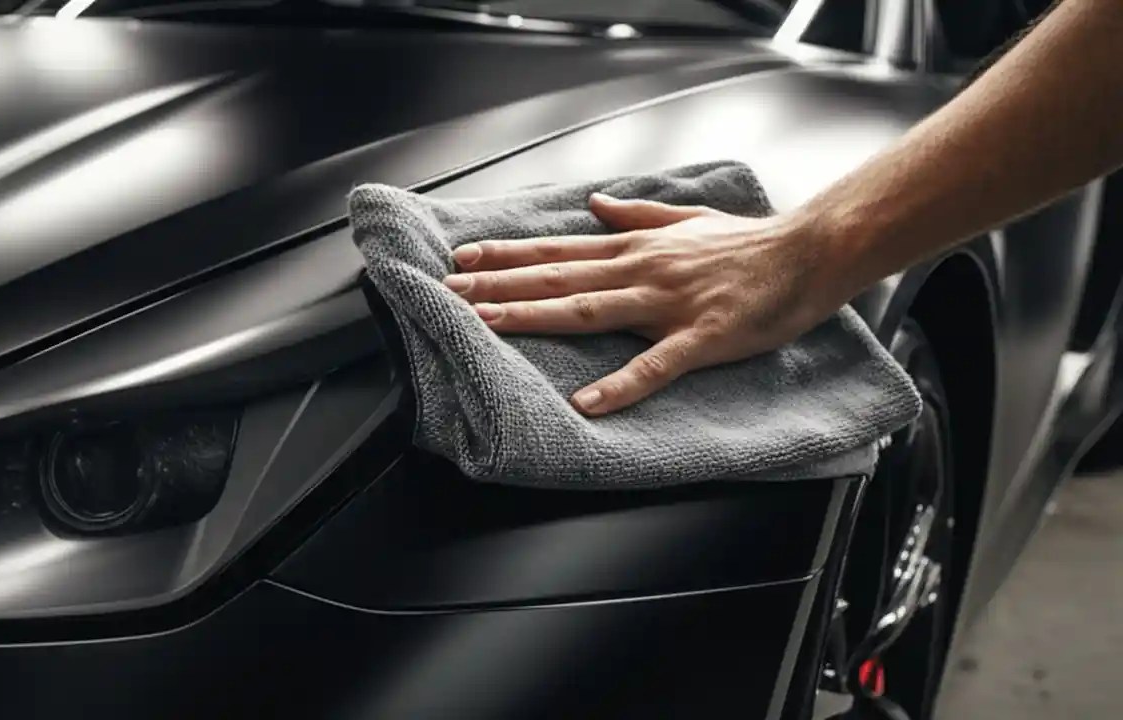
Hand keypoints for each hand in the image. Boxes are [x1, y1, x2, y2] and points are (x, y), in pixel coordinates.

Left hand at [443, 193, 846, 415]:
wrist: (809, 252)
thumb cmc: (749, 242)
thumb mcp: (686, 218)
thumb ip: (637, 215)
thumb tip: (596, 205)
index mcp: (636, 248)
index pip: (559, 252)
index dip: (508, 255)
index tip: (464, 257)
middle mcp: (641, 270)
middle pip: (558, 279)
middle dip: (500, 284)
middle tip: (450, 289)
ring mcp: (668, 304)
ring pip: (589, 311)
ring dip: (535, 317)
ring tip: (487, 324)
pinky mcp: (701, 337)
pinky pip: (654, 365)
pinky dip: (620, 384)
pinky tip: (587, 402)